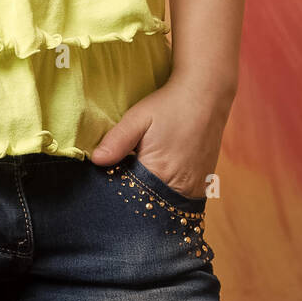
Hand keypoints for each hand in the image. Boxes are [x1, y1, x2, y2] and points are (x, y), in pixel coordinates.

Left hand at [88, 76, 233, 199]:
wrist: (205, 95)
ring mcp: (196, 188)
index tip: (110, 180)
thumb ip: (117, 141)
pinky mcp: (204, 184)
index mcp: (161, 174)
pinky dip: (168, 192)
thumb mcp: (138, 118)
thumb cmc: (169, 106)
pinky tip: (160, 177)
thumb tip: (96, 161)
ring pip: (166, 204)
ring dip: (153, 195)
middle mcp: (182, 188)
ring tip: (143, 175)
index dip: (119, 190)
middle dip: (136, 195)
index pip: (132, 197)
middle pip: (150, 204)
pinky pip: (181, 199)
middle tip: (125, 176)